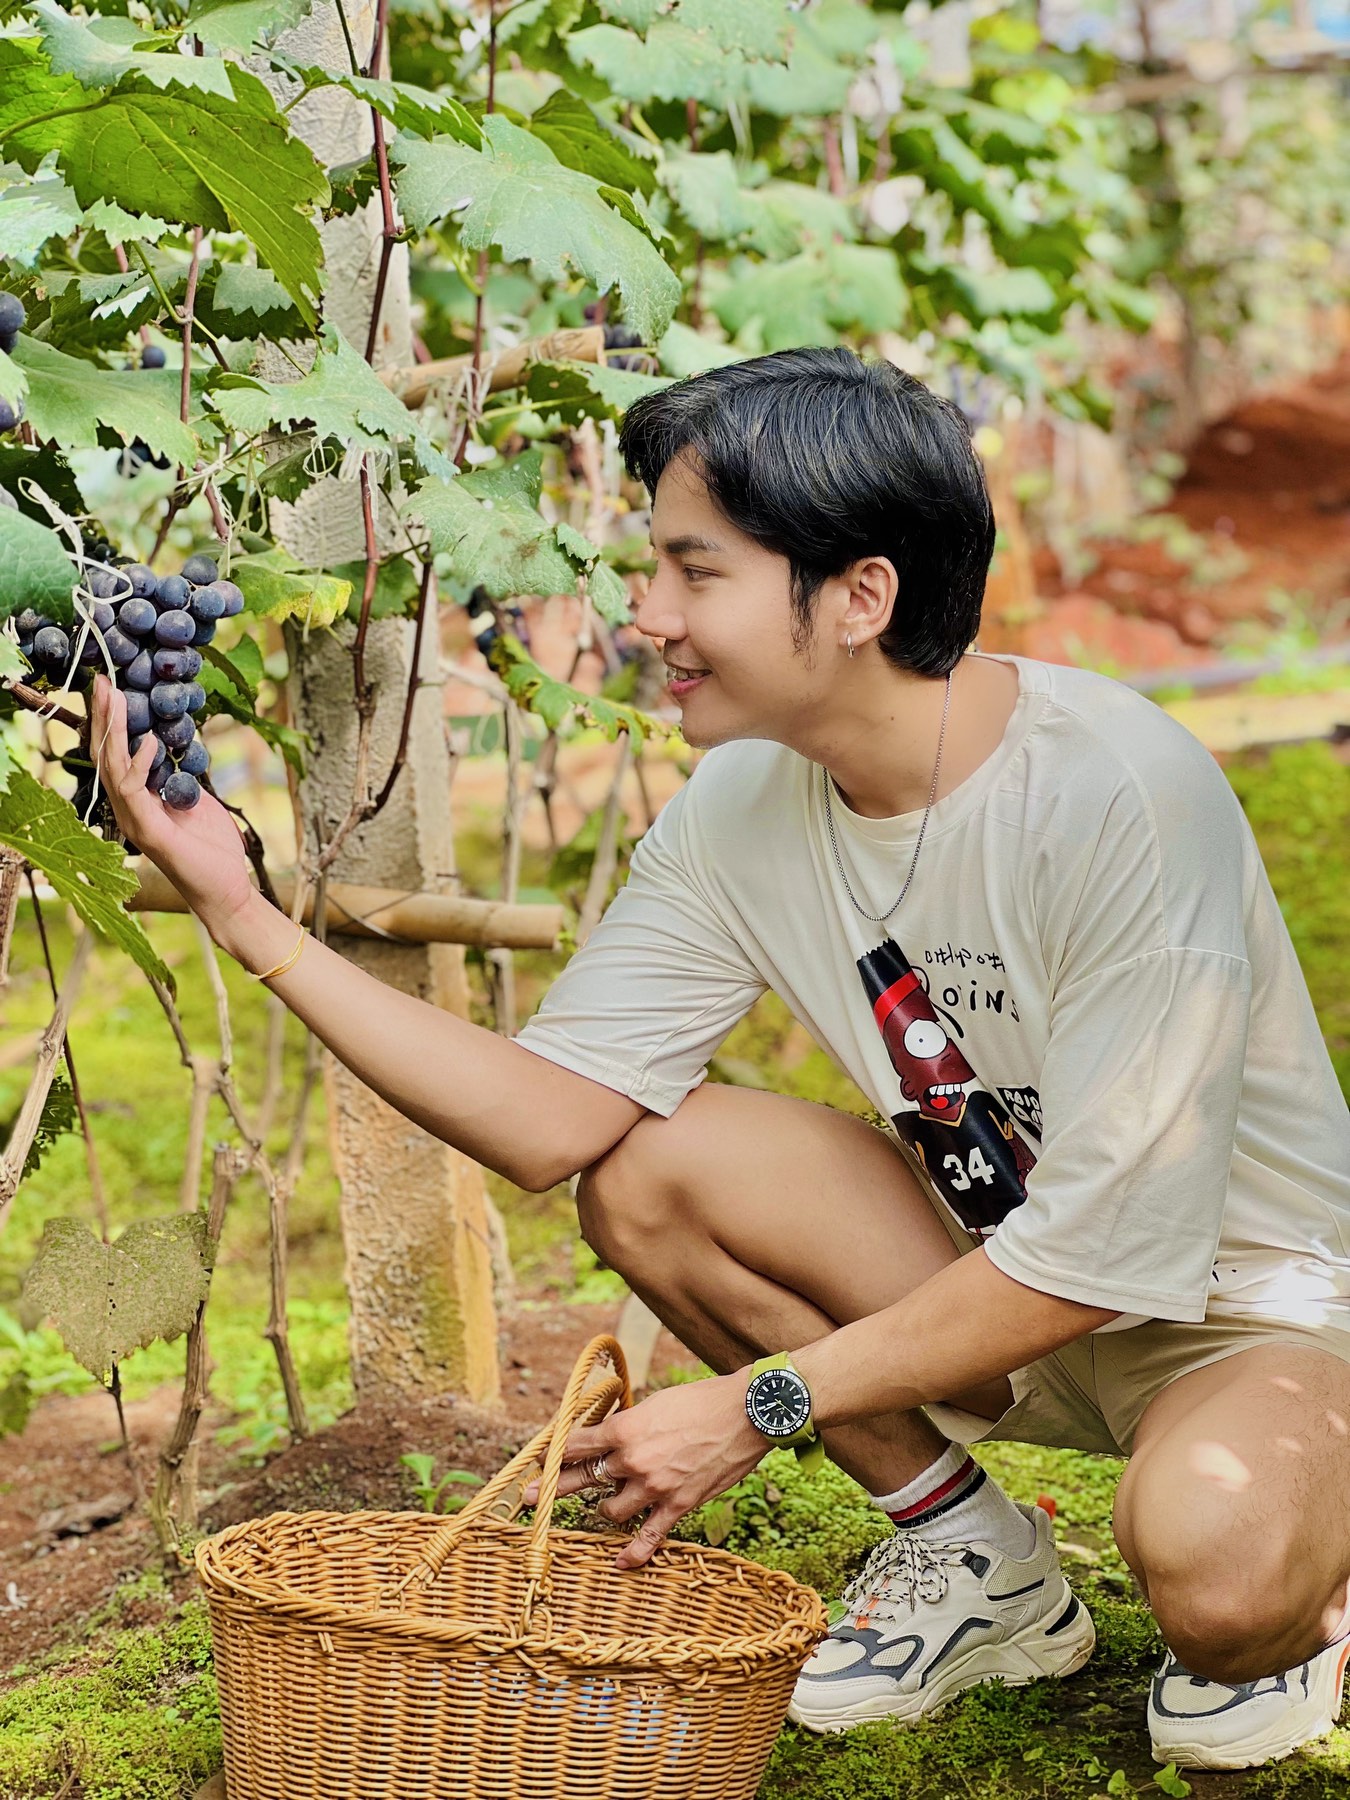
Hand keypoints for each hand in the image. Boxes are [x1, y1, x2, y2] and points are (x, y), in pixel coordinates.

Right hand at [90, 674, 254, 936]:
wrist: (227, 888)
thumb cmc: (213, 848)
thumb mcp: (196, 800)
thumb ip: (180, 776)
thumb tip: (180, 746)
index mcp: (138, 800)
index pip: (115, 755)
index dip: (111, 722)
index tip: (113, 688)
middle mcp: (128, 809)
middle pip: (105, 755)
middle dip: (104, 716)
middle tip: (104, 680)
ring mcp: (134, 821)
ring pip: (113, 768)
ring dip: (114, 731)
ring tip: (117, 697)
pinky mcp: (148, 833)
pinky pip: (134, 792)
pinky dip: (140, 764)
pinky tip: (148, 740)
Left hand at [521, 1372, 768, 1569]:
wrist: (746, 1414)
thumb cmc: (701, 1401)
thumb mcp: (656, 1404)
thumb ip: (629, 1425)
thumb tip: (611, 1438)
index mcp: (624, 1429)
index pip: (576, 1444)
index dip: (553, 1452)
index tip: (536, 1461)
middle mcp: (632, 1460)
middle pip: (582, 1478)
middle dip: (551, 1487)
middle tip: (527, 1498)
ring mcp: (654, 1487)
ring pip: (612, 1510)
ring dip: (607, 1508)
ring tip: (608, 1504)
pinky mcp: (678, 1505)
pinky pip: (649, 1536)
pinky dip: (634, 1553)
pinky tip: (621, 1563)